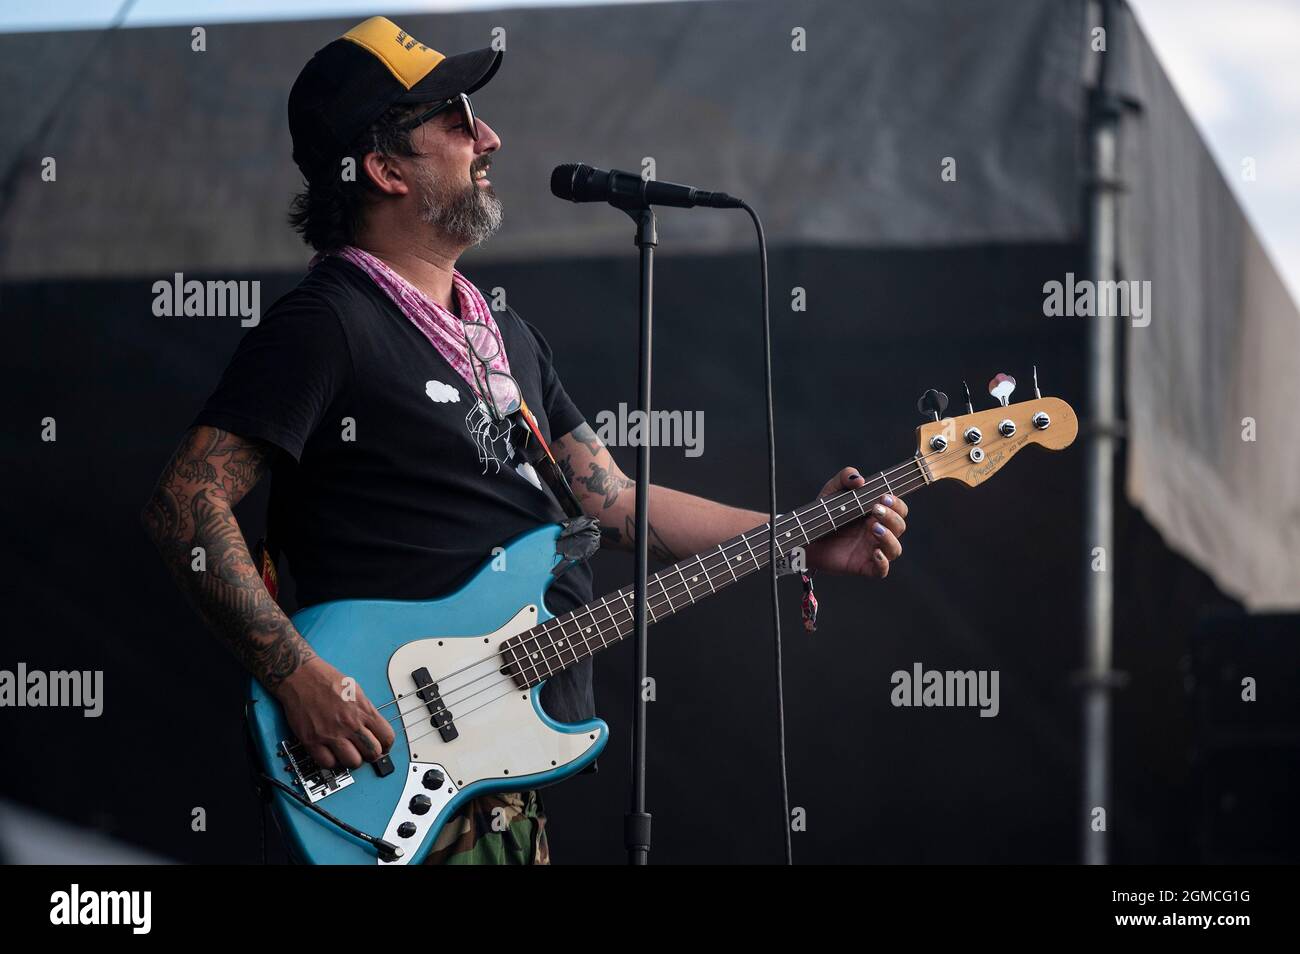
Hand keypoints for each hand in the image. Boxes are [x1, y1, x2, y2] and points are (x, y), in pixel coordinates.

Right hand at [272, 657, 395, 769]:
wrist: (300, 675)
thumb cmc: (326, 679)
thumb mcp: (356, 690)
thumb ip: (366, 710)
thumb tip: (374, 727)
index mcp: (363, 710)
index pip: (387, 737)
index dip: (387, 745)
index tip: (383, 747)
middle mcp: (350, 723)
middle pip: (373, 753)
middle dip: (371, 755)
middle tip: (365, 752)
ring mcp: (331, 734)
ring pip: (352, 762)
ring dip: (352, 760)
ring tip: (347, 753)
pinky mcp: (312, 740)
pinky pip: (328, 764)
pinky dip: (331, 762)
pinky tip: (331, 753)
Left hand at [805, 467, 908, 577]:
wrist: (806, 536)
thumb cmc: (824, 514)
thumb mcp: (832, 491)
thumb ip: (844, 477)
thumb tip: (860, 479)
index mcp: (876, 514)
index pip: (899, 509)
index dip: (897, 503)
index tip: (883, 497)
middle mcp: (878, 532)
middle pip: (900, 526)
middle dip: (891, 517)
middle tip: (875, 509)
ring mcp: (872, 550)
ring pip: (895, 549)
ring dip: (889, 537)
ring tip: (873, 528)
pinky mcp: (863, 566)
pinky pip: (882, 570)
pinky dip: (883, 563)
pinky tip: (875, 553)